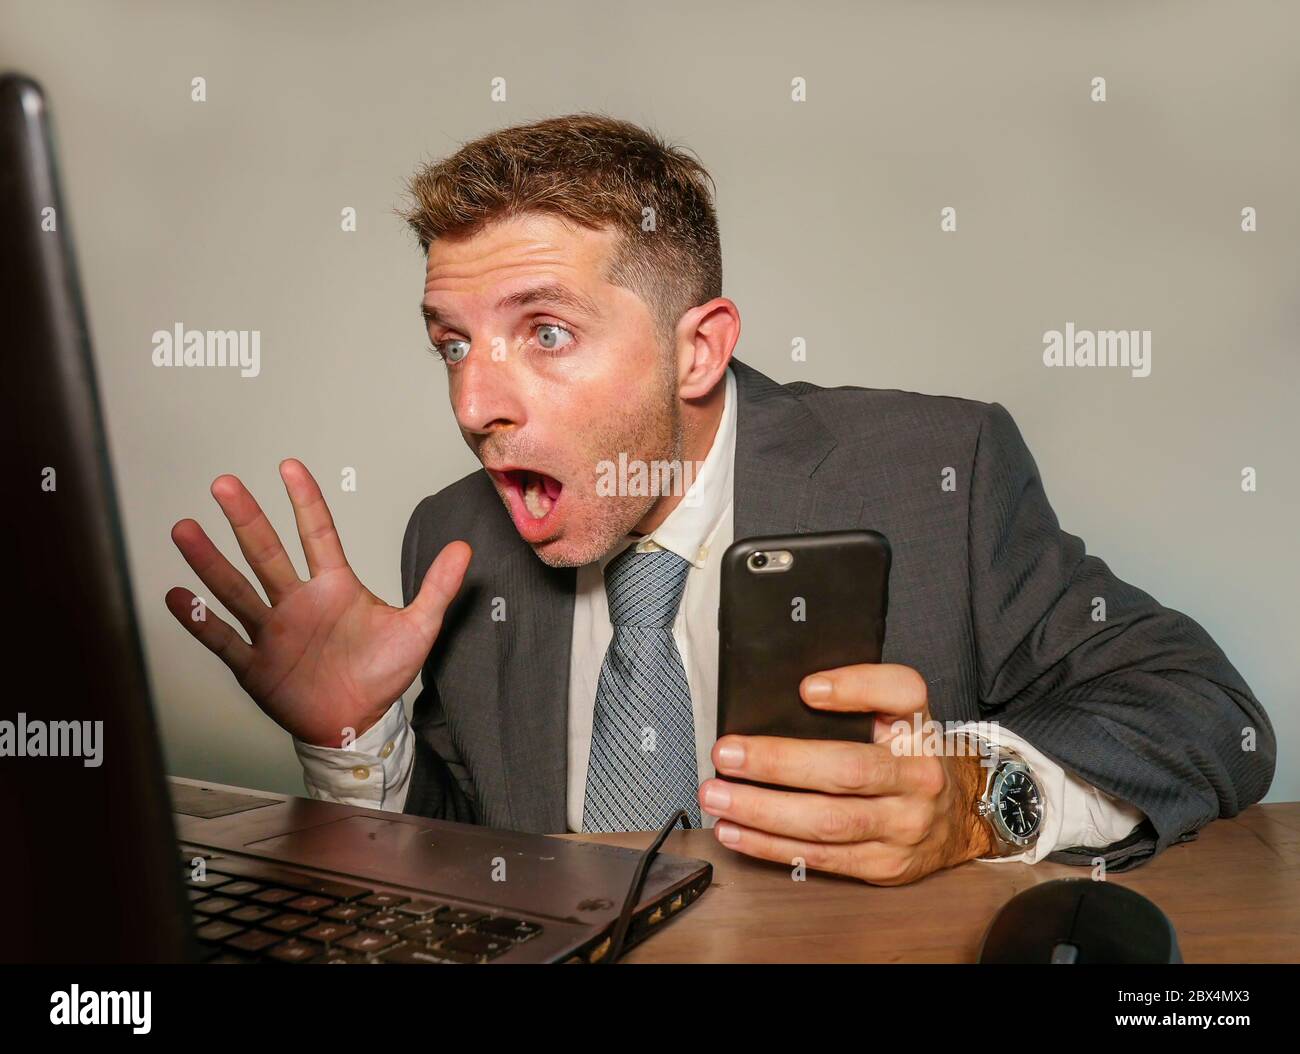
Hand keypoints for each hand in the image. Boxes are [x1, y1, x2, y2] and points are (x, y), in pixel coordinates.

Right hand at [164, 459, 469, 746]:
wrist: (360, 724)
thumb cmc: (383, 674)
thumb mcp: (419, 627)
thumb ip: (438, 587)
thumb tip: (464, 549)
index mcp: (333, 587)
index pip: (317, 534)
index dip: (305, 500)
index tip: (289, 466)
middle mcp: (297, 602)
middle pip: (267, 552)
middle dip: (246, 519)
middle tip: (224, 484)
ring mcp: (273, 631)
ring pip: (237, 589)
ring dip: (211, 562)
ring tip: (185, 530)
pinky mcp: (257, 665)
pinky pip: (224, 639)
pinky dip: (200, 621)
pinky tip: (177, 596)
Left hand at [699, 664, 992, 885]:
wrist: (959, 821)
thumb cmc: (910, 760)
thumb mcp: (899, 719)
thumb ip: (857, 701)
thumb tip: (786, 697)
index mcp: (920, 728)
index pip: (901, 693)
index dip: (855, 687)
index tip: (806, 689)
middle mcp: (918, 777)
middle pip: (848, 769)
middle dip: (779, 762)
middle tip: (728, 754)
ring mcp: (904, 827)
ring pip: (827, 822)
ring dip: (763, 811)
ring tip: (718, 796)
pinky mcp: (884, 865)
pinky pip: (820, 857)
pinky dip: (770, 845)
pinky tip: (735, 830)